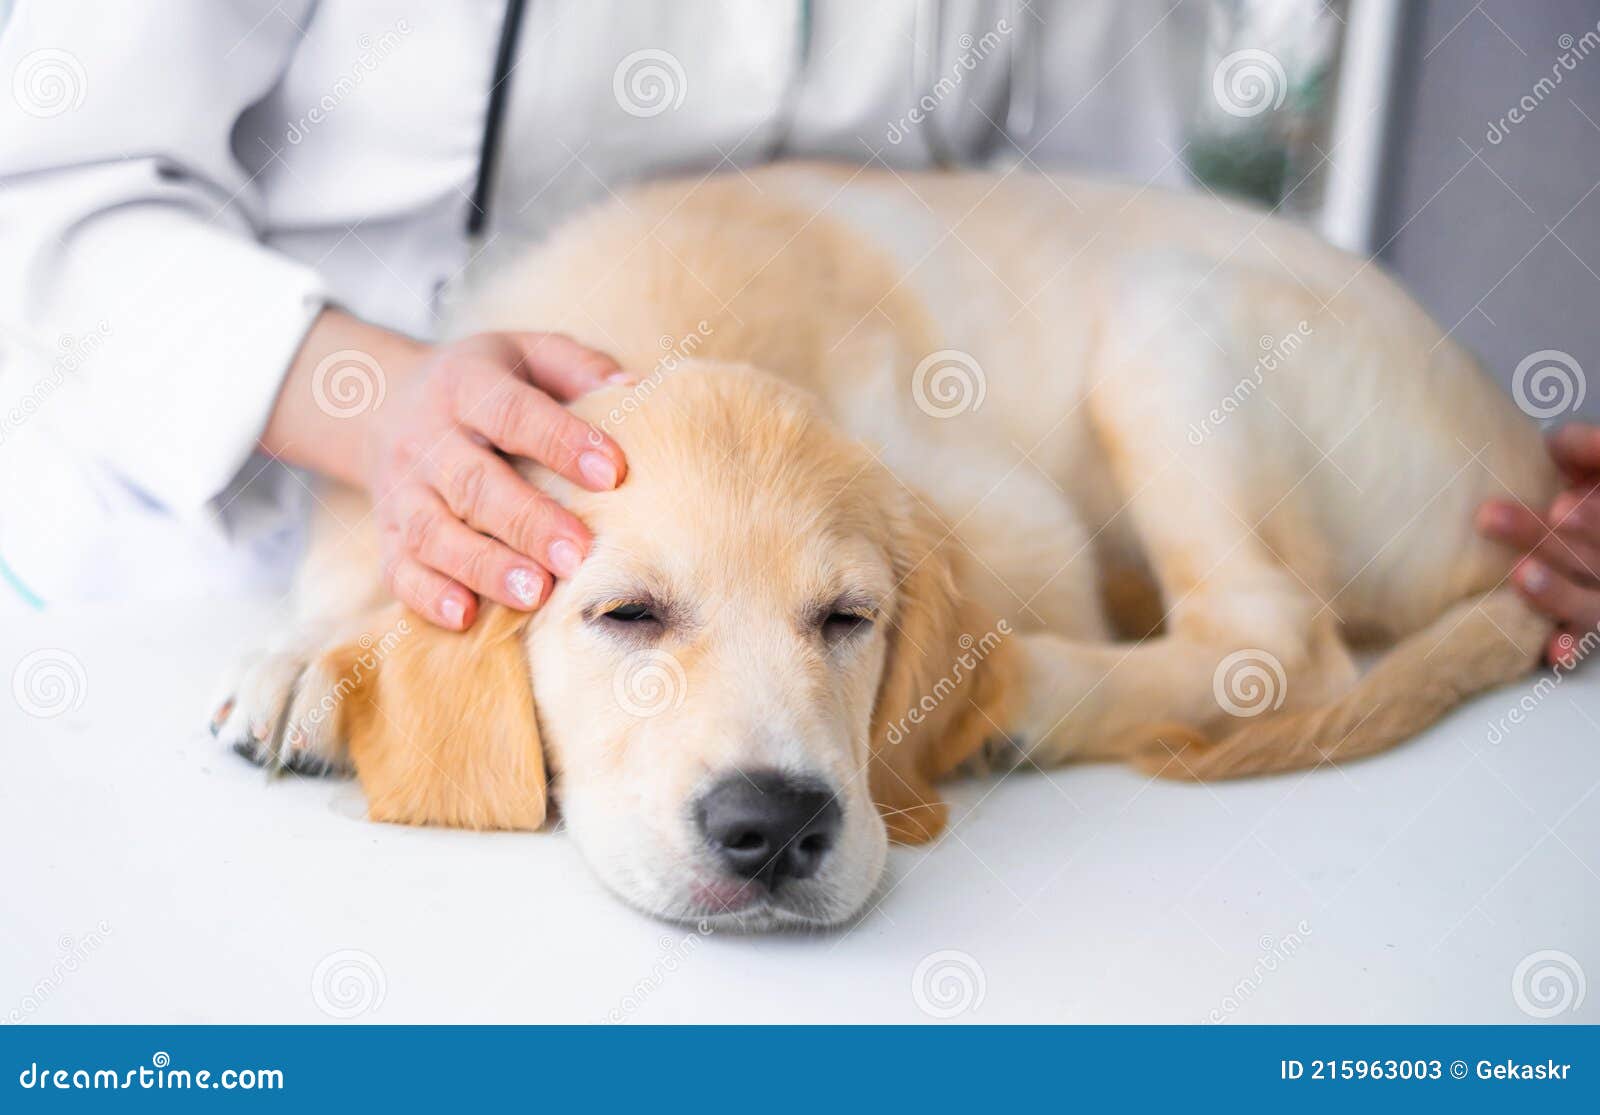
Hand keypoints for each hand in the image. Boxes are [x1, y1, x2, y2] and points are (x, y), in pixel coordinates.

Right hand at [263, 310, 627, 628]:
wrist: (381, 403)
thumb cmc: (486, 386)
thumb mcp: (527, 355)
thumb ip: (577, 366)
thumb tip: (633, 389)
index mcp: (466, 385)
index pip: (513, 412)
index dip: (561, 441)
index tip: (614, 472)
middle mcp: (427, 439)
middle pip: (473, 483)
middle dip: (527, 521)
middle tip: (578, 554)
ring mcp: (402, 492)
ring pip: (434, 533)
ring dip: (484, 567)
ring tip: (536, 594)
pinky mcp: (388, 535)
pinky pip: (399, 570)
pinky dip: (427, 596)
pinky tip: (465, 615)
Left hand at [1477, 423, 1599, 664]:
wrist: (1571, 515)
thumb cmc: (1576, 480)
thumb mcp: (1583, 458)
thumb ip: (1584, 446)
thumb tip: (1561, 441)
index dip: (1593, 517)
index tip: (1559, 505)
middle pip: (1594, 557)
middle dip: (1546, 539)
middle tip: (1490, 517)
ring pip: (1593, 602)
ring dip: (1559, 593)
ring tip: (1519, 575)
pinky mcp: (1587, 622)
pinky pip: (1584, 639)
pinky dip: (1570, 645)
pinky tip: (1552, 651)